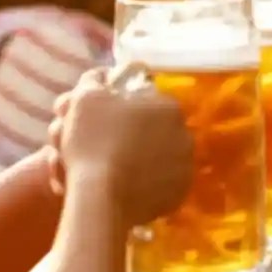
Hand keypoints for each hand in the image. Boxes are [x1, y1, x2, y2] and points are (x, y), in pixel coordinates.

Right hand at [47, 68, 192, 225]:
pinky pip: (161, 182)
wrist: (101, 197)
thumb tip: (105, 73)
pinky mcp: (180, 194)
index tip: (103, 120)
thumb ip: (96, 80)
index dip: (121, 107)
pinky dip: (146, 182)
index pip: (145, 98)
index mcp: (167, 105)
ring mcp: (185, 165)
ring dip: (141, 157)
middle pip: (154, 127)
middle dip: (133, 132)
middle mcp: (185, 133)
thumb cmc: (92, 141)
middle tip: (105, 145)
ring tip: (114, 167)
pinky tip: (125, 185)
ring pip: (159, 154)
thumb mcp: (85, 98)